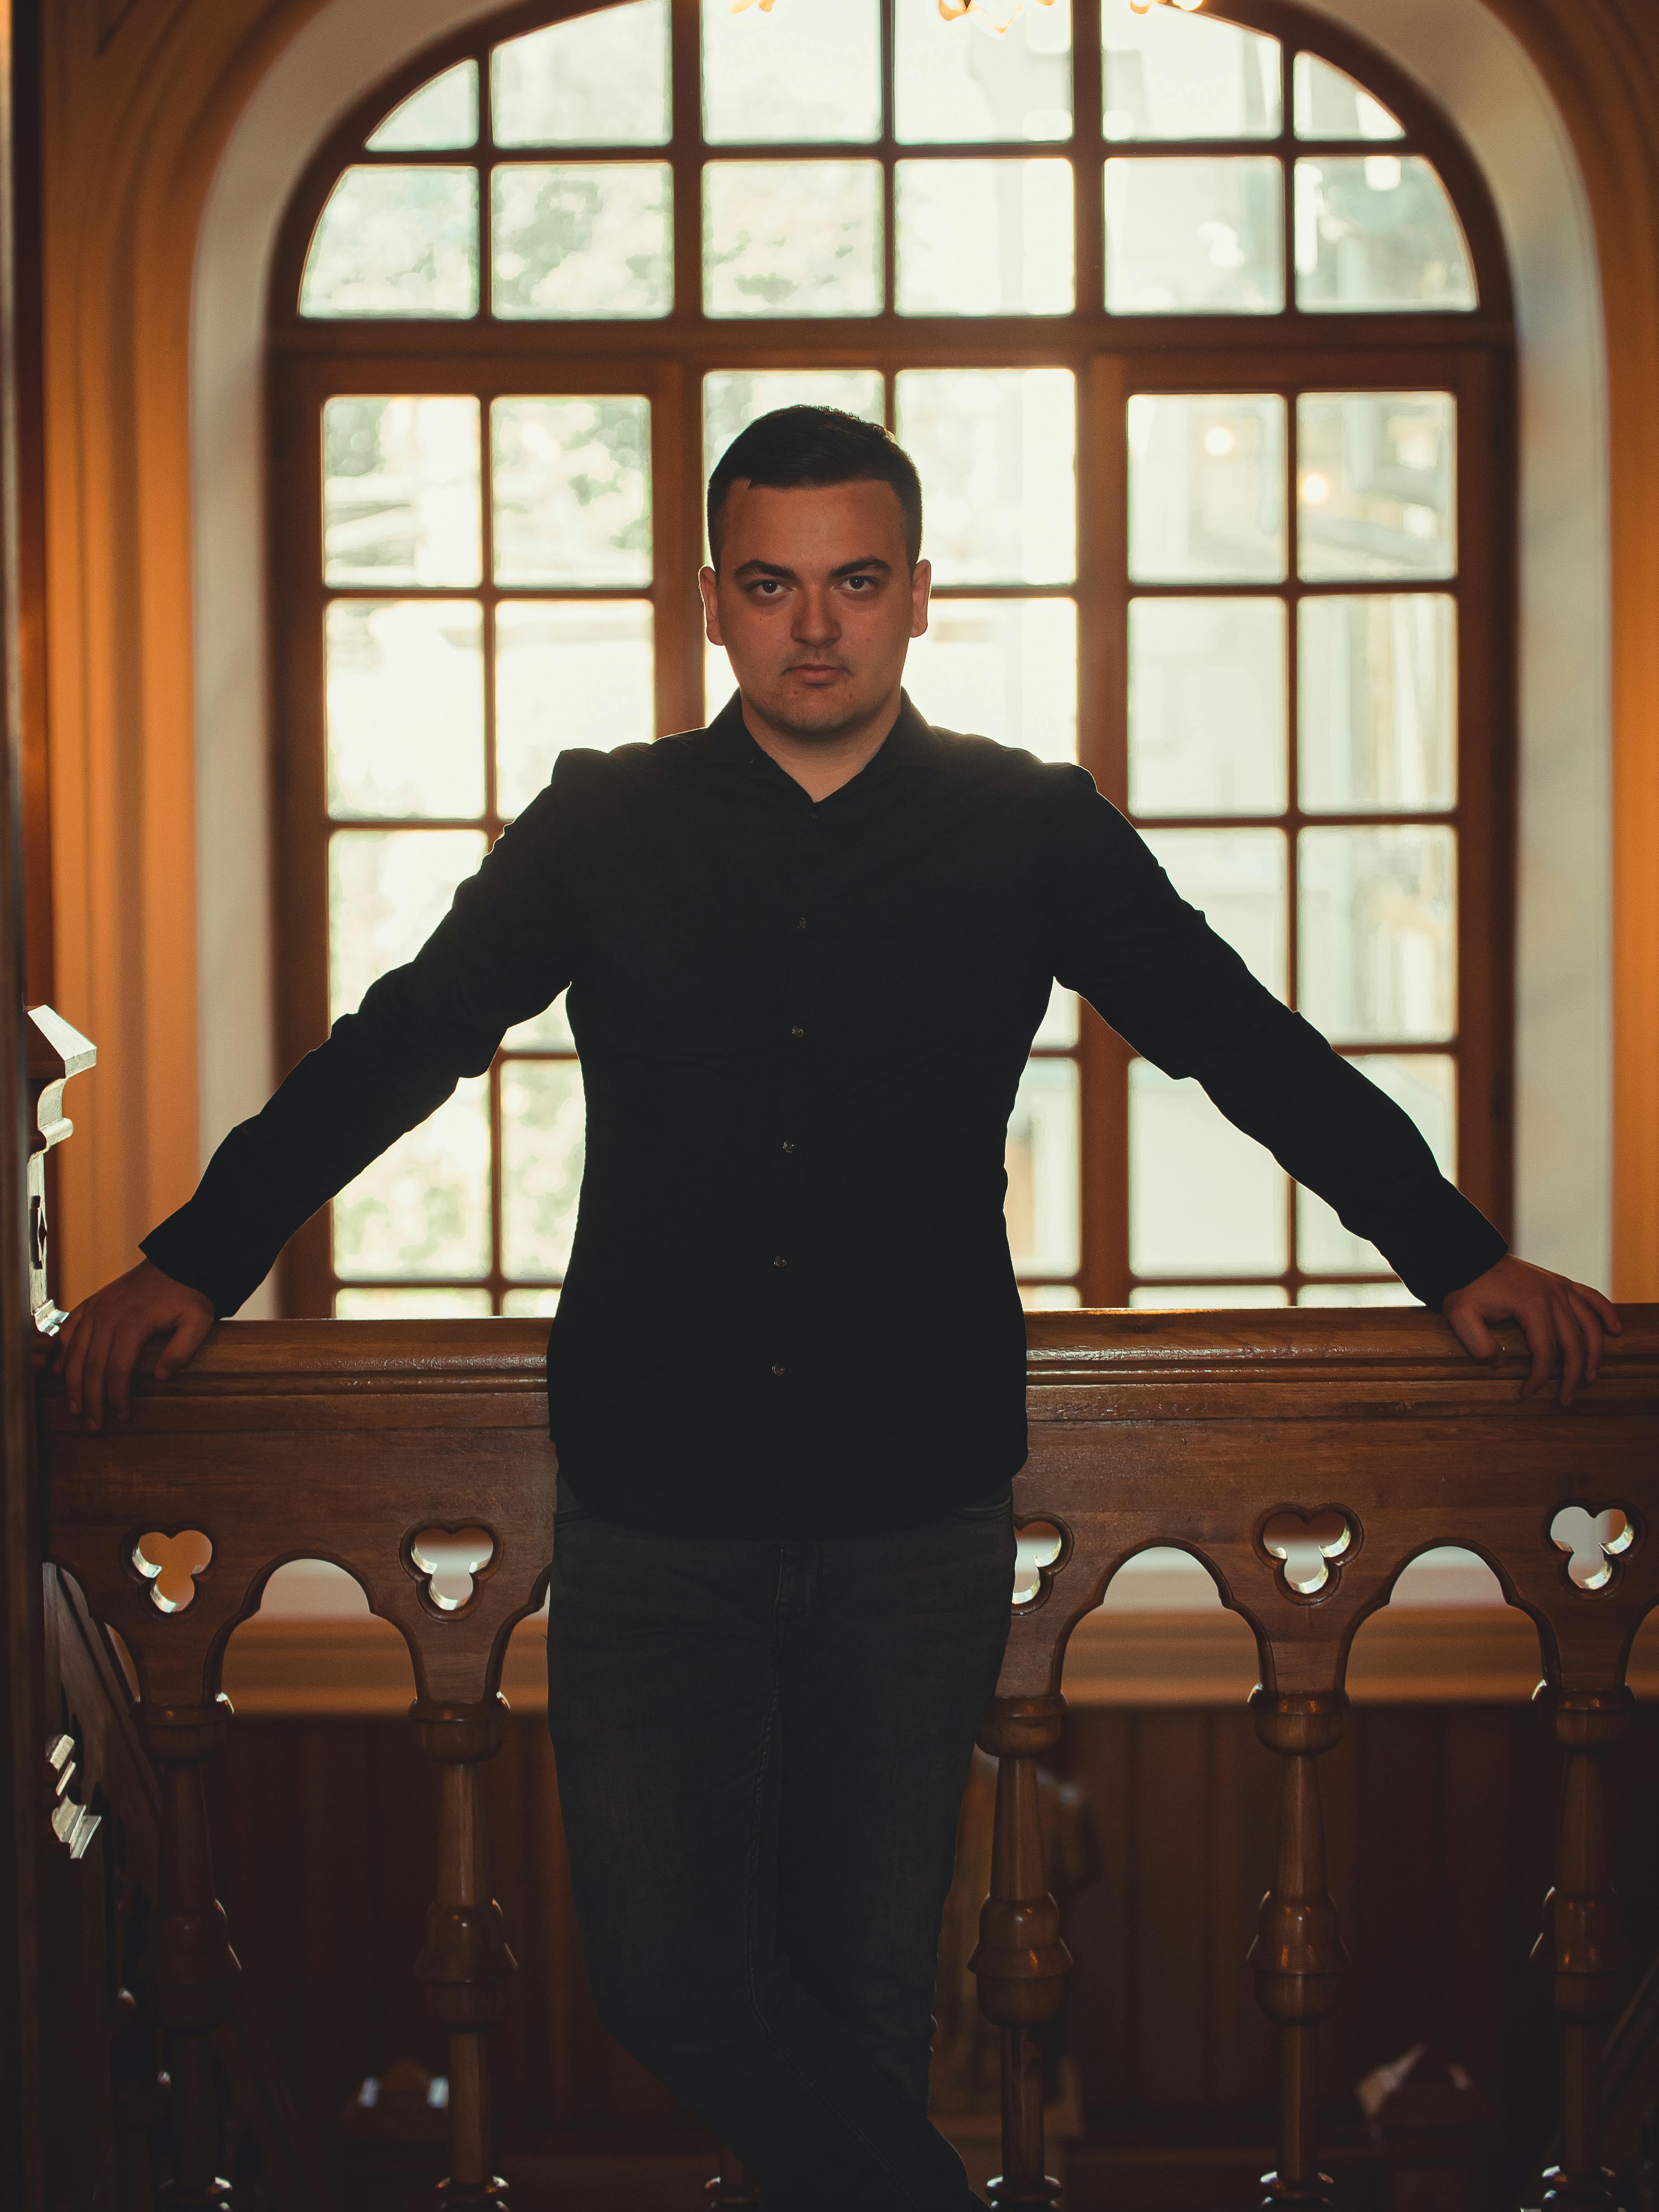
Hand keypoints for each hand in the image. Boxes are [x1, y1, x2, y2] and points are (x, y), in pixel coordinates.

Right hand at [55, 1260, 214, 1429]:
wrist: (177, 1262)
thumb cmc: (188, 1294)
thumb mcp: (198, 1320)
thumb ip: (183, 1350)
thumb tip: (159, 1377)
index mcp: (133, 1322)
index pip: (117, 1370)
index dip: (116, 1396)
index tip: (121, 1416)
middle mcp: (108, 1316)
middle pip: (91, 1366)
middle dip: (91, 1399)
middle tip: (94, 1424)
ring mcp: (96, 1308)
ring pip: (75, 1352)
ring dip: (72, 1383)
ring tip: (75, 1407)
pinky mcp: (92, 1303)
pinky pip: (68, 1329)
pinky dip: (61, 1351)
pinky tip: (58, 1371)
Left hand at [1442, 1255, 1620, 1406]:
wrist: (1470, 1257)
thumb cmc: (1465, 1288)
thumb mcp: (1460, 1316)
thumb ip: (1478, 1345)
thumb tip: (1502, 1365)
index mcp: (1531, 1304)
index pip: (1545, 1351)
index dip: (1539, 1377)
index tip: (1527, 1394)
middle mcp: (1553, 1295)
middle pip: (1573, 1343)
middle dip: (1572, 1375)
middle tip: (1565, 1399)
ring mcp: (1560, 1287)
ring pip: (1589, 1325)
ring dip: (1593, 1354)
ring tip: (1589, 1378)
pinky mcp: (1561, 1282)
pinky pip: (1593, 1297)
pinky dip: (1606, 1313)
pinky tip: (1615, 1331)